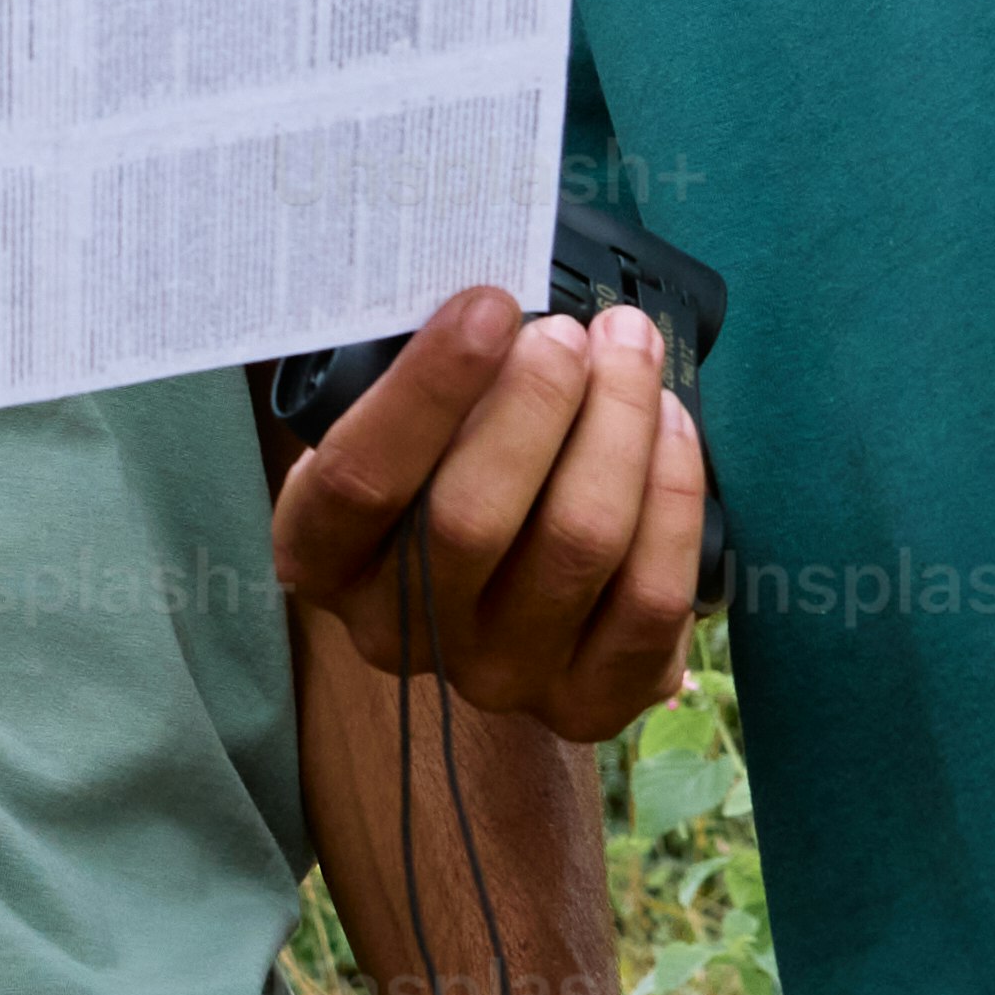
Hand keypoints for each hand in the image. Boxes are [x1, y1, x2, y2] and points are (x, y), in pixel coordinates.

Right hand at [270, 282, 710, 740]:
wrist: (481, 595)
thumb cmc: (431, 470)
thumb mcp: (388, 425)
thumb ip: (416, 376)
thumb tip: (492, 292)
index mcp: (321, 555)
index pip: (360, 481)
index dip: (427, 389)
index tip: (490, 305)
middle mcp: (395, 632)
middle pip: (473, 517)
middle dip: (541, 400)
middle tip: (576, 331)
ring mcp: (495, 675)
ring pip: (576, 546)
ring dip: (619, 428)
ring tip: (631, 352)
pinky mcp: (586, 702)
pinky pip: (650, 598)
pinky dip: (673, 495)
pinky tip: (670, 425)